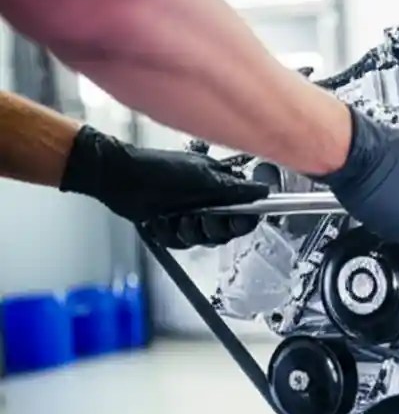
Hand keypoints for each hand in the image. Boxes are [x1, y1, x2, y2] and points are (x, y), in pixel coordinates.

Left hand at [59, 126, 269, 247]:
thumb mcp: (203, 177)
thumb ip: (236, 189)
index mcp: (222, 188)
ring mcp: (191, 215)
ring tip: (173, 217)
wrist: (120, 178)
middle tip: (198, 217)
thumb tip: (264, 191)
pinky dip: (169, 234)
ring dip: (186, 231)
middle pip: (225, 231)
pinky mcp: (173, 227)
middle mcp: (210, 203)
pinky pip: (181, 243)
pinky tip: (160, 221)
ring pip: (202, 240)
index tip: (236, 220)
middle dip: (210, 227)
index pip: (246, 211)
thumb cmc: (159, 170)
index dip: (243, 220)